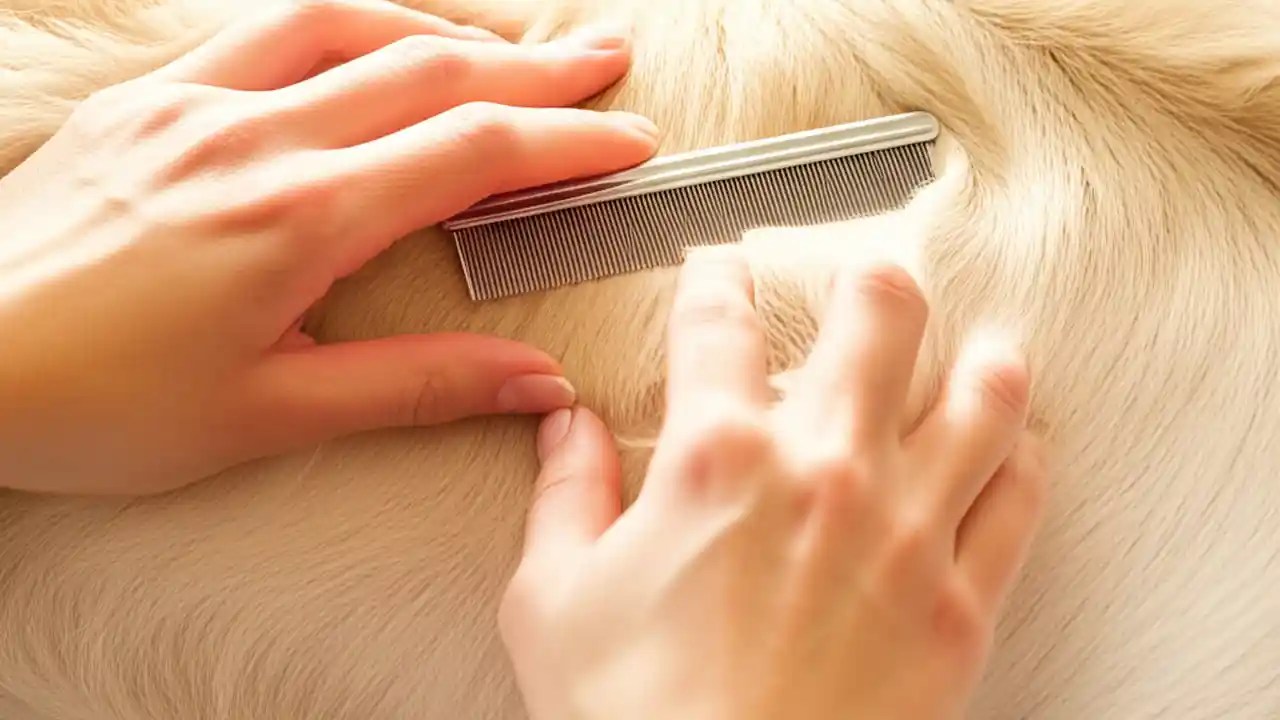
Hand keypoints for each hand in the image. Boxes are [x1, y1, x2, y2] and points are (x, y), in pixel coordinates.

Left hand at [0, 1, 658, 494]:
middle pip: (430, 69)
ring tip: (512, 37)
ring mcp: (195, 103)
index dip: (564, 139)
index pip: (469, 151)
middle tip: (607, 60)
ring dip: (449, 24)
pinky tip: (378, 38)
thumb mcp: (267, 416)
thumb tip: (532, 382)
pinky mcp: (148, 96)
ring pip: (352, 24)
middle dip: (535, 63)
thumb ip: (412, 388)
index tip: (630, 141)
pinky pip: (268, 24)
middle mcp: (254, 137)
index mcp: (296, 219)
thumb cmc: (91, 406)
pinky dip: (349, 20)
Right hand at [500, 250, 1047, 719]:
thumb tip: (565, 428)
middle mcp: (822, 471)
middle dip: (874, 283)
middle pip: (878, 320)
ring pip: (982, 398)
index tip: (719, 271)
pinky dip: (1024, 461)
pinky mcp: (960, 605)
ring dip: (984, 357)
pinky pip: (1018, 503)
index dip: (714, 280)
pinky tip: (1022, 446)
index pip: (717, 324)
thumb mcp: (552, 600)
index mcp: (715, 459)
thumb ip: (564, 496)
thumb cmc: (629, 719)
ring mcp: (905, 532)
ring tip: (987, 343)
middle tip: (871, 277)